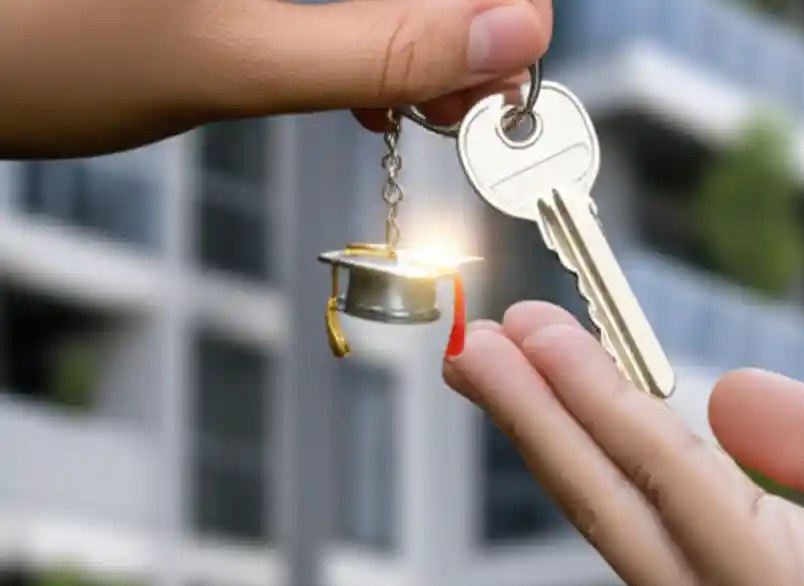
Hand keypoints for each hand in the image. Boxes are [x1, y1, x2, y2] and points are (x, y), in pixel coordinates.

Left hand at [0, 0, 550, 157]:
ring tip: (423, 104)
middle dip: (465, 20)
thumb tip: (508, 36)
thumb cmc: (40, 44)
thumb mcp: (235, 60)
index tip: (513, 53)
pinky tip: (375, 90)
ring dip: (425, 36)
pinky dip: (373, 35)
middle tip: (469, 95)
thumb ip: (383, 46)